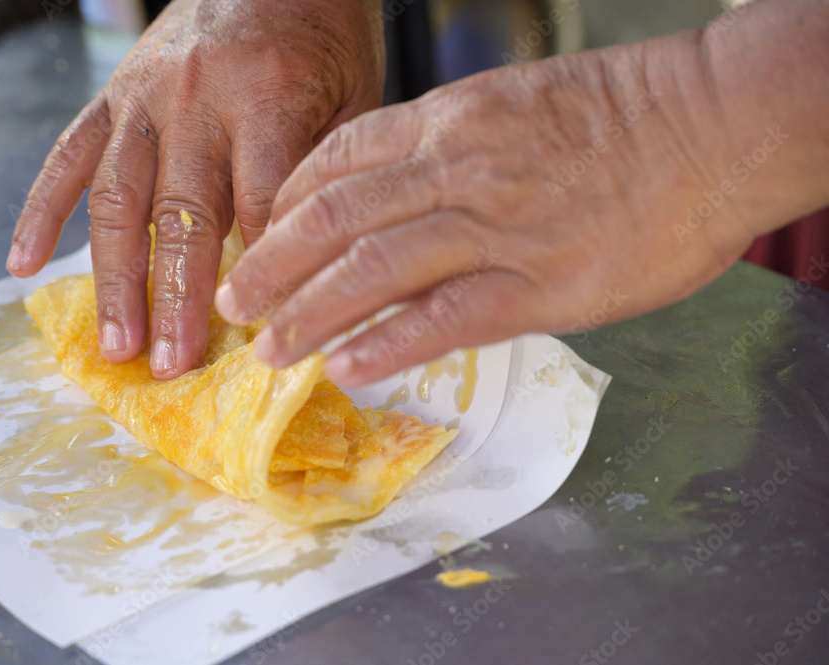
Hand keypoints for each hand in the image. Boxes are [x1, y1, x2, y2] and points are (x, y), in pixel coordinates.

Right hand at [6, 0, 383, 378]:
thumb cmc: (324, 39)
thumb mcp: (355, 101)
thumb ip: (328, 179)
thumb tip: (308, 271)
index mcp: (269, 98)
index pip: (262, 207)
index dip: (260, 278)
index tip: (255, 341)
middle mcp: (199, 98)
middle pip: (183, 214)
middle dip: (175, 298)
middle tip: (170, 365)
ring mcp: (145, 95)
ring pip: (118, 198)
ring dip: (113, 277)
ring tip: (113, 344)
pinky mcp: (112, 92)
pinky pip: (68, 155)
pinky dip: (40, 211)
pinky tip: (23, 265)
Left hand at [215, 34, 759, 385]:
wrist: (713, 126)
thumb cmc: (622, 117)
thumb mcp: (515, 107)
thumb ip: (450, 148)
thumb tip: (399, 195)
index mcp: (449, 121)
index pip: (338, 160)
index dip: (286, 205)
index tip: (259, 239)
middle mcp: (458, 170)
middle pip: (334, 220)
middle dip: (272, 266)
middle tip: (235, 305)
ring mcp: (497, 228)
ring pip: (373, 271)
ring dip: (310, 314)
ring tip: (270, 349)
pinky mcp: (540, 285)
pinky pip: (444, 317)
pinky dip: (388, 343)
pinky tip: (347, 366)